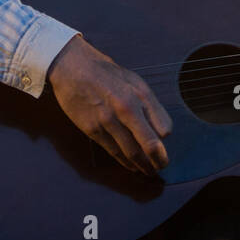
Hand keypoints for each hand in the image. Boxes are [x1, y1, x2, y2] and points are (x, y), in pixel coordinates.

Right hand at [45, 34, 172, 176]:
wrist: (74, 67)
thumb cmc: (107, 75)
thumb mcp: (135, 82)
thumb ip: (149, 105)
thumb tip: (163, 131)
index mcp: (140, 95)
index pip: (164, 127)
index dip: (165, 138)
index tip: (164, 146)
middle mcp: (126, 108)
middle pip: (149, 144)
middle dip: (159, 160)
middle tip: (162, 167)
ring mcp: (108, 120)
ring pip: (131, 152)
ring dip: (142, 166)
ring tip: (148, 171)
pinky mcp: (92, 130)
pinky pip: (113, 152)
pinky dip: (125, 163)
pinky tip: (131, 166)